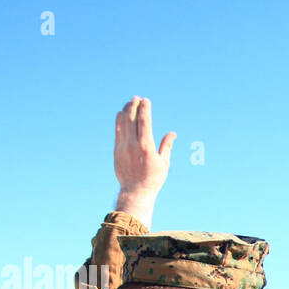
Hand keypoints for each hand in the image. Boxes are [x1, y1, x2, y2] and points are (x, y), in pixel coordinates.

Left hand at [114, 96, 175, 227]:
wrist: (136, 191)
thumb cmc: (153, 178)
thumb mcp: (164, 163)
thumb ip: (166, 146)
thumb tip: (172, 133)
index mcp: (146, 147)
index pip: (144, 122)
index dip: (145, 109)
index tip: (146, 100)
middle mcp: (133, 145)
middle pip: (132, 119)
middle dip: (134, 106)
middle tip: (137, 98)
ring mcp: (123, 147)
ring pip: (123, 123)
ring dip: (126, 111)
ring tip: (129, 102)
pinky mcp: (117, 150)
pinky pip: (117, 131)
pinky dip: (119, 121)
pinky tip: (121, 114)